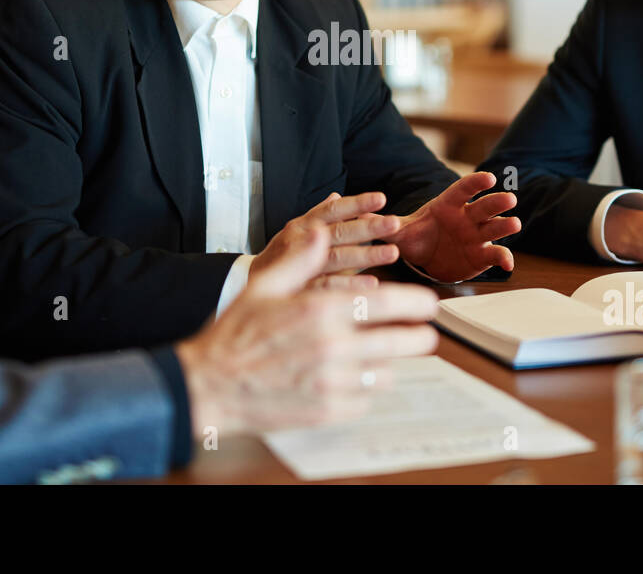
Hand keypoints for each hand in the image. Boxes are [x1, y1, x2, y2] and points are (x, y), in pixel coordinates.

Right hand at [176, 221, 438, 435]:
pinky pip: (366, 399)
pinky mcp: (329, 410)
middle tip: (423, 335)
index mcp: (323, 309)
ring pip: (388, 372)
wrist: (212, 385)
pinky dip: (363, 390)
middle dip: (419, 337)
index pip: (393, 304)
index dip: (419, 304)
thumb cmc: (236, 334)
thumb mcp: (265, 287)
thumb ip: (300, 259)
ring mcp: (333, 381)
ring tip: (374, 357)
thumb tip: (322, 232)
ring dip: (386, 364)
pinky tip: (348, 379)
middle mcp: (334, 345)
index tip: (430, 305)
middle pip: (404, 342)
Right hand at [250, 191, 402, 291]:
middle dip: (368, 227)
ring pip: (335, 258)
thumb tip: (337, 196)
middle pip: (337, 232)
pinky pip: (327, 287)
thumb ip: (317, 216)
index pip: (331, 210)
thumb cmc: (277, 261)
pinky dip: (349, 286)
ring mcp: (298, 267)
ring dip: (366, 255)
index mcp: (301, 226)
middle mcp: (299, 242)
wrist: (243, 289)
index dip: (355, 203)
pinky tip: (372, 284)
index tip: (381, 199)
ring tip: (392, 253)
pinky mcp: (298, 291)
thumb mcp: (293, 233)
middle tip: (395, 223)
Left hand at [380, 172, 518, 282]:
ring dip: (505, 225)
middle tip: (509, 198)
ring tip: (514, 223)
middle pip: (484, 206)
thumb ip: (384, 222)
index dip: (476, 183)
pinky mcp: (481, 256)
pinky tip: (507, 265)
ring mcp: (476, 236)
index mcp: (447, 205)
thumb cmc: (415, 237)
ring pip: (494, 228)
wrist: (424, 260)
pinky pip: (495, 255)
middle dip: (496, 202)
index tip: (489, 177)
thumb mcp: (398, 230)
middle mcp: (466, 218)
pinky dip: (503, 259)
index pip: (463, 190)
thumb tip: (358, 212)